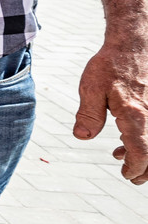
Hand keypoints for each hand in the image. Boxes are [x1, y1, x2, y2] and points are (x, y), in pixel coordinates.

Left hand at [74, 40, 147, 183]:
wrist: (133, 45)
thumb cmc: (110, 65)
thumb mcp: (91, 89)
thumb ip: (88, 115)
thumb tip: (82, 137)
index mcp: (136, 115)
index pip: (143, 152)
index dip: (136, 168)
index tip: (127, 174)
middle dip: (146, 169)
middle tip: (132, 177)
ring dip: (145, 155)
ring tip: (122, 158)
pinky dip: (145, 140)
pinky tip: (126, 141)